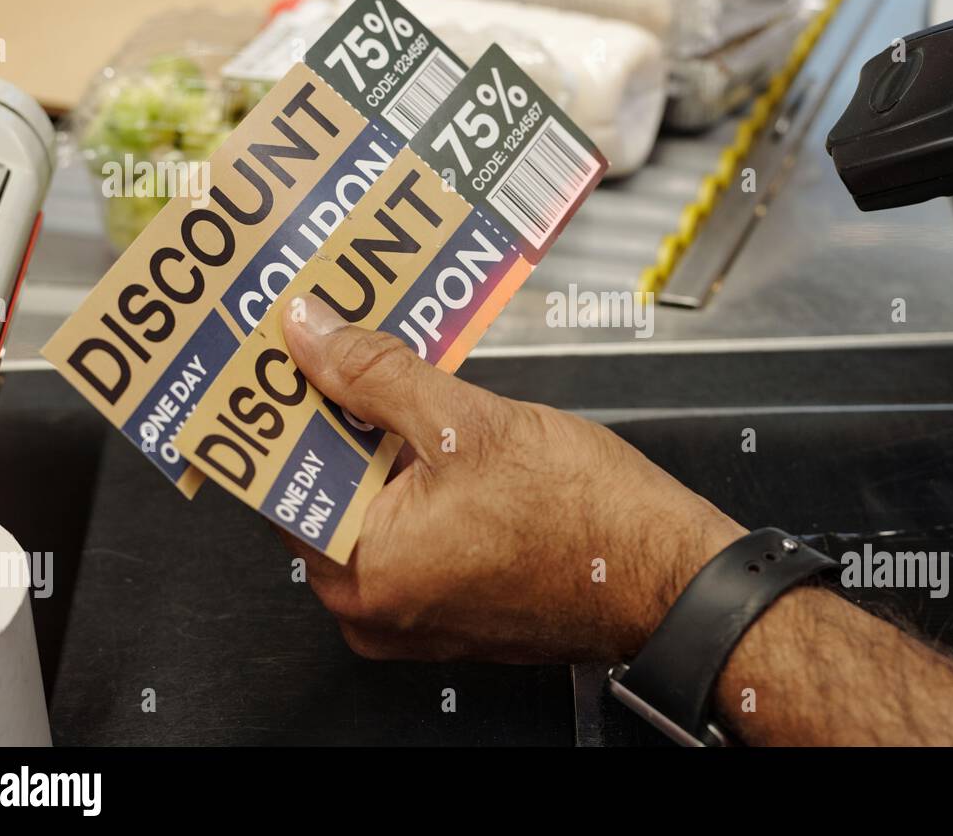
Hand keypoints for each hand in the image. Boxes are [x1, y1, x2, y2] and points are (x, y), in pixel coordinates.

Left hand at [279, 295, 744, 662]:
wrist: (668, 575)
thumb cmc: (590, 520)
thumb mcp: (469, 421)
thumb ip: (376, 374)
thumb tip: (316, 337)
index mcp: (364, 573)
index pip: (284, 478)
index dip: (287, 407)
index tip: (289, 359)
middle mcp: (377, 610)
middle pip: (326, 494)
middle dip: (341, 420)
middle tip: (351, 354)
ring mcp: (416, 615)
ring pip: (372, 512)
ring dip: (382, 449)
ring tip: (402, 386)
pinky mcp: (452, 607)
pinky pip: (410, 536)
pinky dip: (415, 486)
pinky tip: (440, 437)